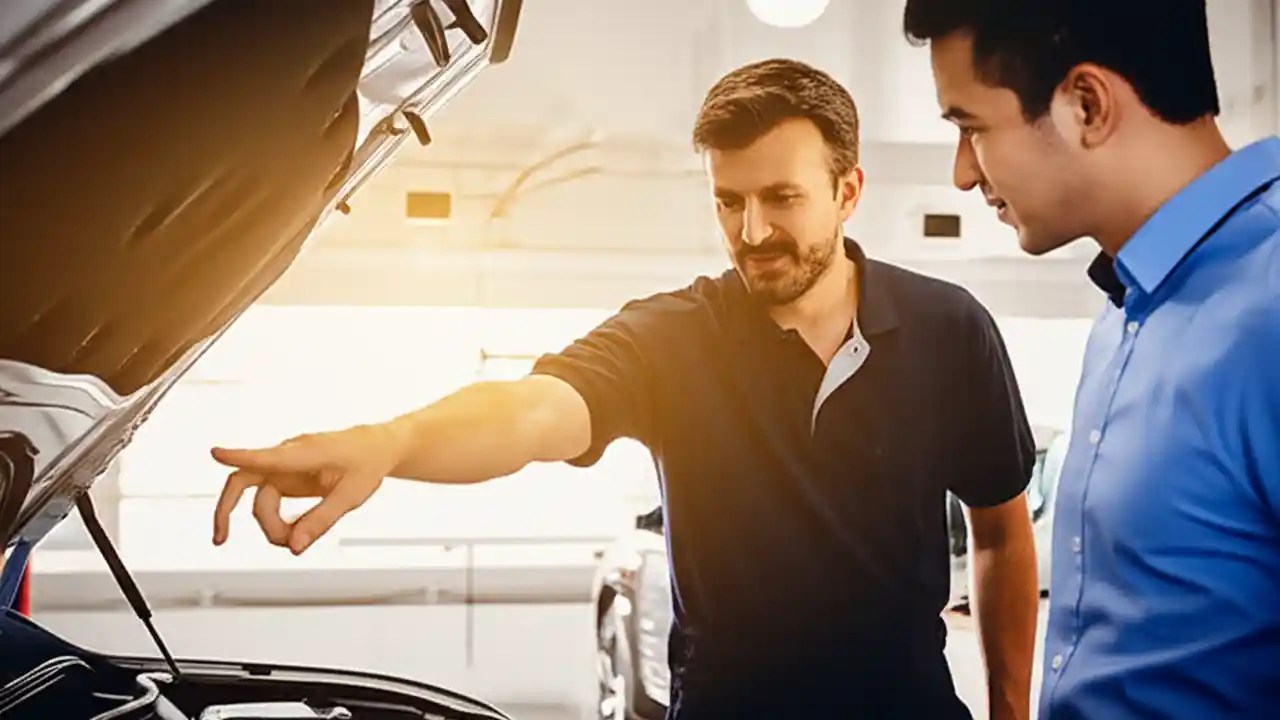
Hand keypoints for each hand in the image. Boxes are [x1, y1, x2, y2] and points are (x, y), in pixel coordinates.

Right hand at [210, 423, 404, 554]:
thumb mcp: (351, 497)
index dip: (240, 456)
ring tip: (295, 541)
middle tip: (220, 539)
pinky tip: (292, 533)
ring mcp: (285, 467)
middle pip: (243, 479)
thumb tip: (295, 546)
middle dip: (227, 509)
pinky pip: (270, 501)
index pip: (267, 456)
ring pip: (260, 499)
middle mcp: (288, 457)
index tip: (216, 453)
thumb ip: (321, 521)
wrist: (376, 448)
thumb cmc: (366, 462)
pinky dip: (277, 520)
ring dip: (270, 525)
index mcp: (306, 453)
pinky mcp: (288, 477)